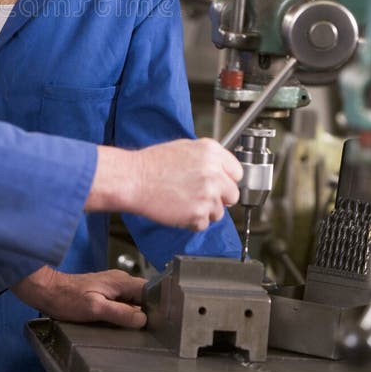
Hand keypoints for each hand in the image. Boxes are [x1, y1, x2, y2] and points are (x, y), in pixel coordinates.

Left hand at [11, 265, 146, 328]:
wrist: (49, 291)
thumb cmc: (69, 300)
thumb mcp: (96, 309)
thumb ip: (120, 313)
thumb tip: (143, 319)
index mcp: (122, 281)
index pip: (151, 290)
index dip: (158, 305)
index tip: (163, 322)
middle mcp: (121, 280)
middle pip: (145, 296)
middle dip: (150, 311)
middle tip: (154, 330)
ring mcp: (114, 285)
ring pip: (135, 299)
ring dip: (138, 312)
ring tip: (141, 330)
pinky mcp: (106, 291)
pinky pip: (125, 301)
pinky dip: (127, 312)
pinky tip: (125, 324)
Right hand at [87, 137, 241, 229]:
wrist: (133, 179)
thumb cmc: (152, 164)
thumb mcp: (184, 148)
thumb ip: (207, 159)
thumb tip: (220, 171)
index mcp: (212, 151)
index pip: (237, 172)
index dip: (226, 180)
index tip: (219, 185)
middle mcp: (214, 172)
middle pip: (233, 194)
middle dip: (219, 198)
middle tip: (200, 196)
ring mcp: (208, 193)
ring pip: (219, 212)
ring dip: (204, 211)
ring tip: (183, 201)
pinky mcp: (199, 213)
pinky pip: (204, 224)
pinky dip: (192, 221)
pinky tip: (178, 209)